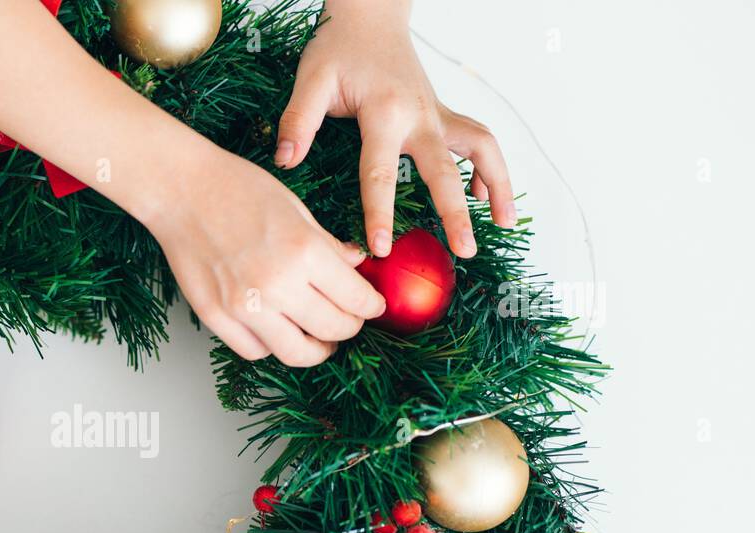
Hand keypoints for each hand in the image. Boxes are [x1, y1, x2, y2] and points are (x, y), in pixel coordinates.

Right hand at [142, 148, 385, 365]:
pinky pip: (255, 351)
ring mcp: (243, 306)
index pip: (356, 298)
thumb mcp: (295, 208)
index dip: (371, 306)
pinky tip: (278, 330)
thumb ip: (326, 244)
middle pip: (332, 329)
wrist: (180, 189)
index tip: (372, 306)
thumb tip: (354, 264)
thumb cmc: (235, 188)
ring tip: (319, 340)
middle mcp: (276, 285)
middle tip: (350, 321)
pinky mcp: (216, 317)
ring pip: (296, 353)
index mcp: (304, 252)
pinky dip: (272, 346)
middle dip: (349, 327)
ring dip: (316, 349)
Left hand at [275, 0, 514, 258]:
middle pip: (445, 171)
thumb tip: (285, 162)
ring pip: (482, 148)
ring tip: (504, 224)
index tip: (381, 248)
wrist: (370, 17)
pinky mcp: (442, 115)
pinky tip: (486, 197)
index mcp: (385, 112)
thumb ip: (298, 121)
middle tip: (465, 252)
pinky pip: (477, 142)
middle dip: (456, 214)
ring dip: (500, 184)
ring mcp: (437, 115)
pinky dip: (489, 168)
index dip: (380, 213)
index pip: (381, 173)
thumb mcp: (311, 79)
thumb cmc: (338, 47)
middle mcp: (420, 115)